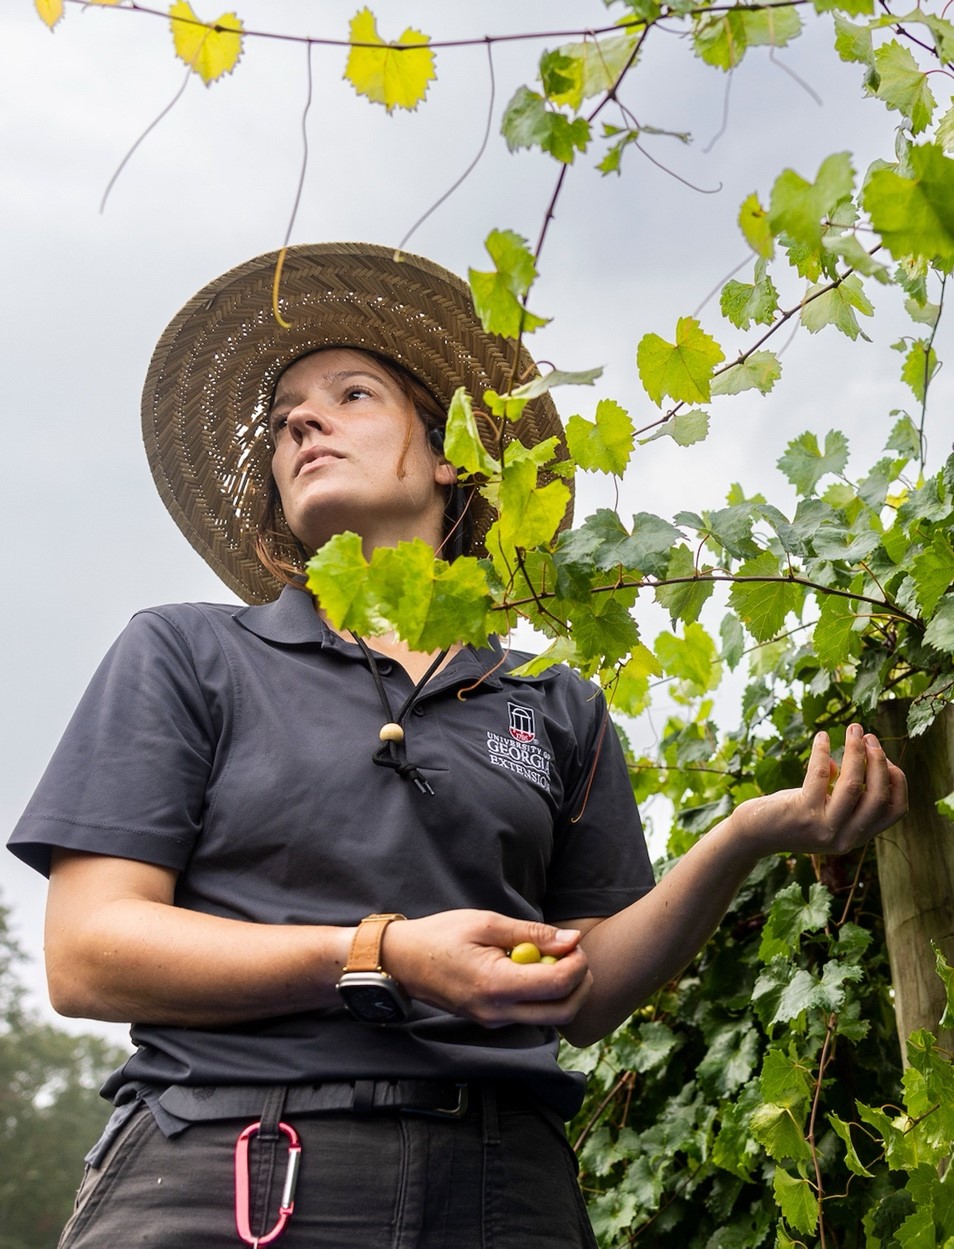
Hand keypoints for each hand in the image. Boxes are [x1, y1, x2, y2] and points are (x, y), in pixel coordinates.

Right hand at [381, 909, 590, 1027]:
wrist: (403, 961)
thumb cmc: (440, 936)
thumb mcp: (486, 923)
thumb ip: (531, 933)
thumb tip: (571, 939)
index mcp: (496, 985)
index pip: (557, 986)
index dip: (576, 964)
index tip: (573, 943)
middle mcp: (497, 1012)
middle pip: (563, 1012)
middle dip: (580, 984)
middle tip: (573, 954)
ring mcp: (493, 1021)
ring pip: (550, 1017)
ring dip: (564, 991)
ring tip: (551, 958)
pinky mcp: (491, 1020)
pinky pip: (530, 1014)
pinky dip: (543, 995)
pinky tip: (531, 969)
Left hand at [732, 723, 906, 857]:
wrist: (754, 834)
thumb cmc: (792, 814)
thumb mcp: (826, 806)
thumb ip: (845, 790)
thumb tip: (854, 754)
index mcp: (858, 835)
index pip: (896, 809)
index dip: (897, 780)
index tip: (886, 757)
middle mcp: (846, 837)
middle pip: (879, 796)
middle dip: (879, 760)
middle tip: (867, 735)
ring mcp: (825, 828)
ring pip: (853, 785)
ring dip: (856, 752)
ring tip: (853, 729)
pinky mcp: (802, 814)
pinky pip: (820, 775)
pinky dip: (822, 751)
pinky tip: (821, 737)